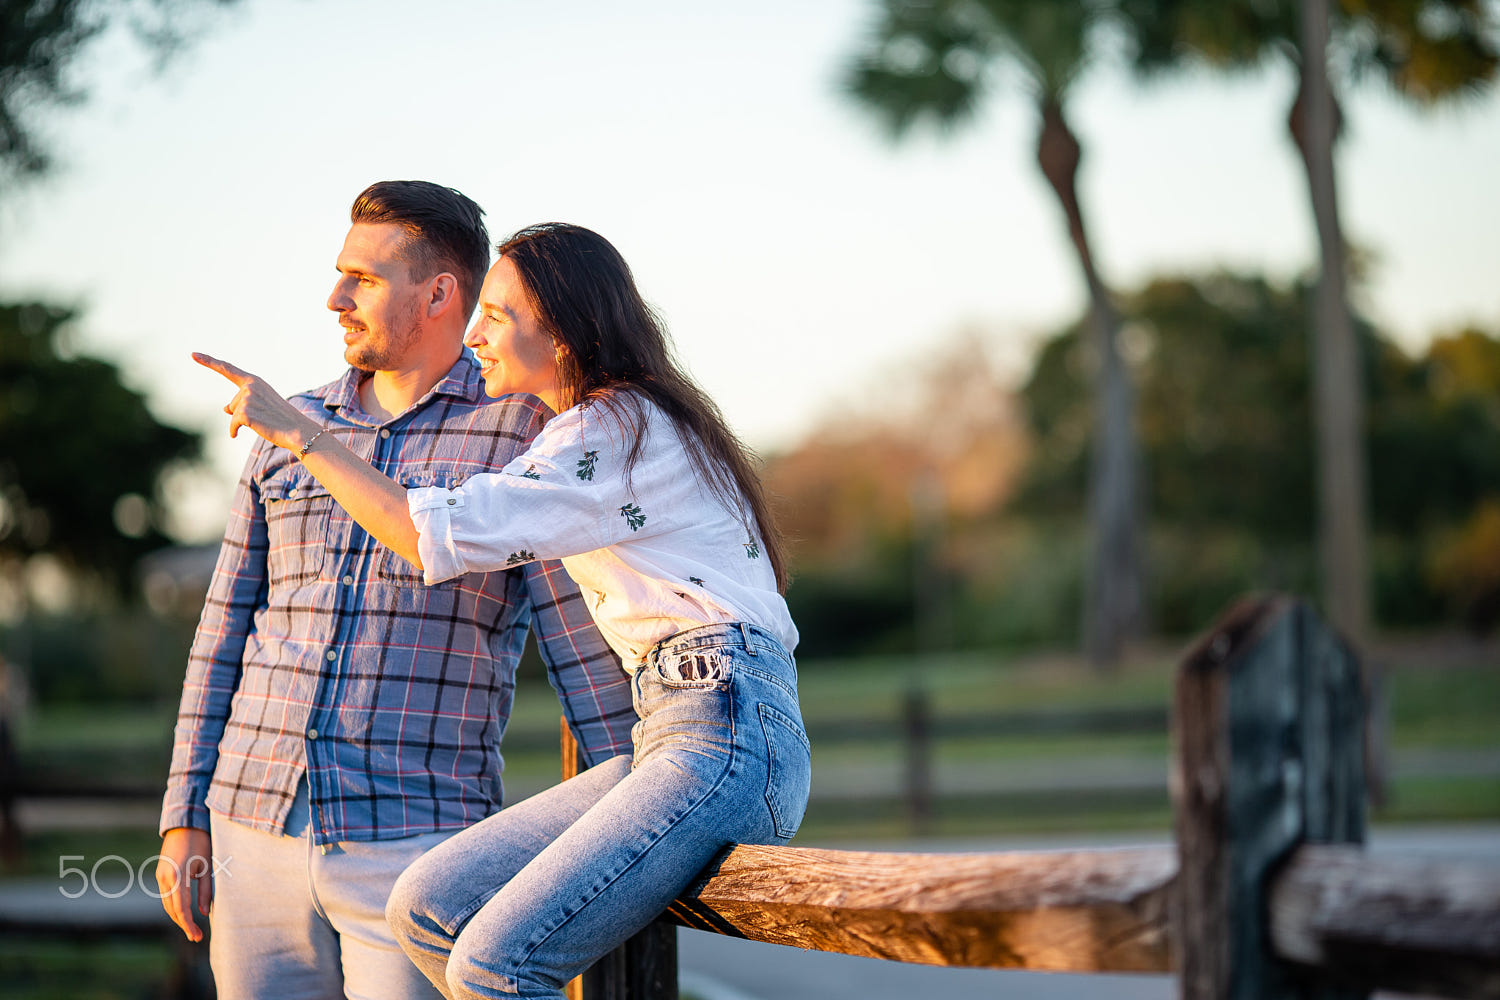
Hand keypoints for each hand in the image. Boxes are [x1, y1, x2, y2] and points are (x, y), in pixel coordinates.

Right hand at [157, 826, 213, 941]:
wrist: (185, 825)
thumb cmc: (201, 844)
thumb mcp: (207, 867)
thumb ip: (205, 891)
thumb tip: (204, 913)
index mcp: (177, 877)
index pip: (181, 909)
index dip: (188, 925)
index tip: (196, 936)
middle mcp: (165, 879)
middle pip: (172, 910)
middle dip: (183, 924)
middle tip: (196, 936)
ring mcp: (160, 877)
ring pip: (167, 904)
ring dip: (178, 917)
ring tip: (192, 927)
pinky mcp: (160, 875)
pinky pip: (166, 896)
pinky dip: (175, 906)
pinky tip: (185, 913)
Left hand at [194, 352, 318, 452]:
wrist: (297, 430)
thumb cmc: (281, 419)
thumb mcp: (262, 406)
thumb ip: (243, 403)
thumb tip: (225, 408)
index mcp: (255, 381)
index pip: (227, 369)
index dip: (209, 361)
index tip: (193, 354)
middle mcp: (250, 386)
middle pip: (233, 403)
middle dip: (243, 414)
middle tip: (265, 417)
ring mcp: (247, 399)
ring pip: (233, 414)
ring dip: (243, 423)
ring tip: (263, 423)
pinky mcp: (244, 412)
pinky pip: (233, 424)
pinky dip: (235, 431)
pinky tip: (243, 434)